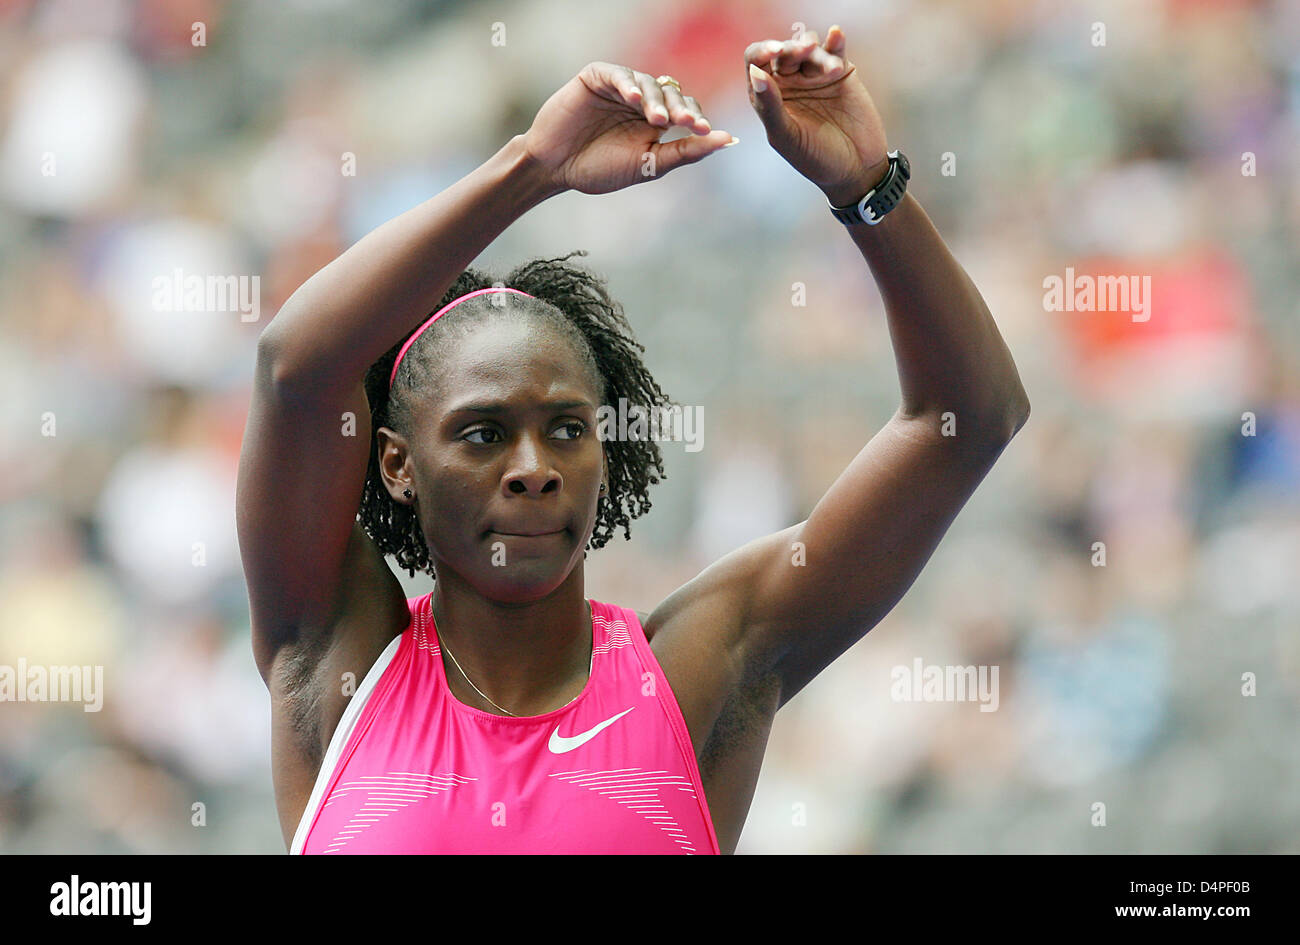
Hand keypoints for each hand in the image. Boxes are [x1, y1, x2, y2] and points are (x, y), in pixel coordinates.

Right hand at [523, 62, 736, 195]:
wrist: (555, 168)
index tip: (704, 130)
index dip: (695, 117)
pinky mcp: (596, 77)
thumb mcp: (648, 165)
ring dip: (655, 99)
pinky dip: (627, 84)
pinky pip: (618, 74)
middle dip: (680, 107)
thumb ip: (685, 152)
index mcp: (654, 121)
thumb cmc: (598, 169)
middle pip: (671, 92)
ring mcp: (619, 87)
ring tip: (658, 119)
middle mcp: (639, 101)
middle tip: (685, 123)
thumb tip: (727, 140)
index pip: (684, 109)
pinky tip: (632, 99)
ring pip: (647, 82)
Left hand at [744, 25, 889, 205]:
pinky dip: (835, 40)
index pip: (755, 62)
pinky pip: (835, 49)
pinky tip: (836, 35)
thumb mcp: (787, 136)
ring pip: (809, 47)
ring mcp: (813, 74)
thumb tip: (754, 72)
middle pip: (783, 50)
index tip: (774, 51)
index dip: (762, 51)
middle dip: (792, 47)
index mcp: (768, 96)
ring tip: (831, 70)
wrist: (856, 168)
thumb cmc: (815, 158)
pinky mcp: (840, 71)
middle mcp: (788, 81)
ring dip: (816, 50)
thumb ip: (769, 106)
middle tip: (806, 50)